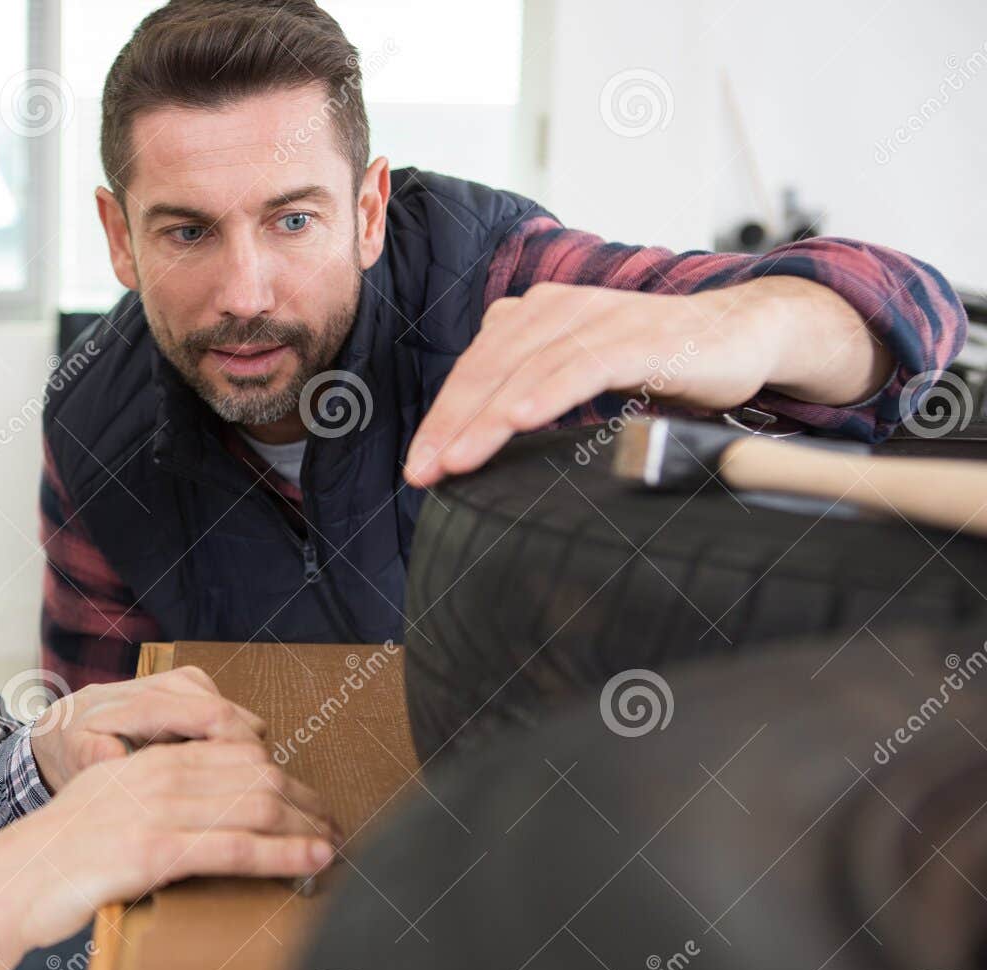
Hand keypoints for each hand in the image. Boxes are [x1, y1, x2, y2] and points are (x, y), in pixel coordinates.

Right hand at [0, 739, 336, 969]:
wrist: (13, 882)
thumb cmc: (60, 853)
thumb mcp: (108, 803)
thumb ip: (152, 794)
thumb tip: (198, 806)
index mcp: (149, 759)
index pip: (236, 754)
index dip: (285, 776)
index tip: (310, 800)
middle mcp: (157, 775)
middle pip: (255, 775)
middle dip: (304, 800)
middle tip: (335, 823)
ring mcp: (155, 811)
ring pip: (254, 806)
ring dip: (305, 825)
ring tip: (335, 844)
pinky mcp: (153, 852)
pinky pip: (234, 848)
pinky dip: (283, 853)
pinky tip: (312, 860)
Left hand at [28, 665, 268, 791]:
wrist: (66, 723)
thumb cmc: (74, 747)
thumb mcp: (74, 757)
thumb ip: (93, 756)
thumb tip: (116, 756)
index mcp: (143, 701)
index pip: (213, 716)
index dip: (240, 751)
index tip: (247, 789)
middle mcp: (169, 684)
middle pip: (233, 716)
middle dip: (247, 757)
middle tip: (244, 799)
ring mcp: (183, 682)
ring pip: (237, 717)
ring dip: (239, 752)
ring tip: (222, 789)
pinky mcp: (193, 688)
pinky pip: (230, 718)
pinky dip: (229, 744)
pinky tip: (211, 770)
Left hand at [402, 277, 887, 486]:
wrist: (741, 333)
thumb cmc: (655, 360)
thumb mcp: (580, 371)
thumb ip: (532, 388)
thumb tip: (474, 440)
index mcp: (535, 315)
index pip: (475, 368)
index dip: (442, 417)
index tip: (418, 466)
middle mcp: (559, 307)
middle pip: (490, 369)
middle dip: (450, 424)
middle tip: (422, 472)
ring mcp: (600, 319)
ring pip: (527, 370)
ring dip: (487, 418)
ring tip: (456, 460)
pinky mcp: (640, 337)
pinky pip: (584, 365)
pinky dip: (548, 392)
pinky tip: (518, 419)